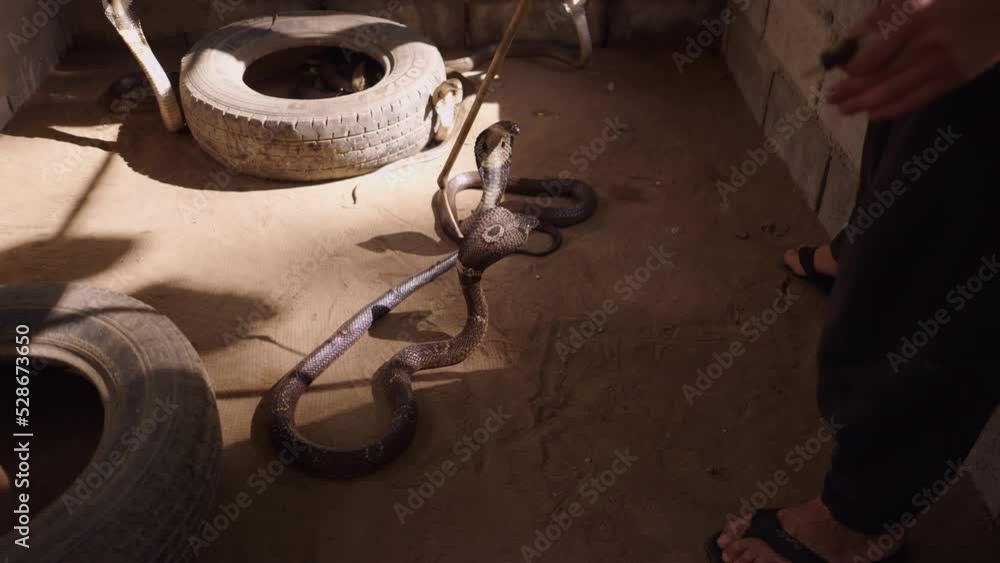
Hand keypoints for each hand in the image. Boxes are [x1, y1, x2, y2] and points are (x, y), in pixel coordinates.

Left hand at [827, 0, 999, 119]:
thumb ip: (880, 18)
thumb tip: (848, 42)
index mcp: (916, 17)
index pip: (871, 54)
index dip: (849, 66)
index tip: (836, 67)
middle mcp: (928, 43)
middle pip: (879, 75)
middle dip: (850, 89)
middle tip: (829, 97)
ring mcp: (944, 63)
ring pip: (895, 91)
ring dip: (864, 103)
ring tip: (843, 108)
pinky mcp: (956, 76)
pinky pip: (918, 99)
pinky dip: (892, 108)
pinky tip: (873, 113)